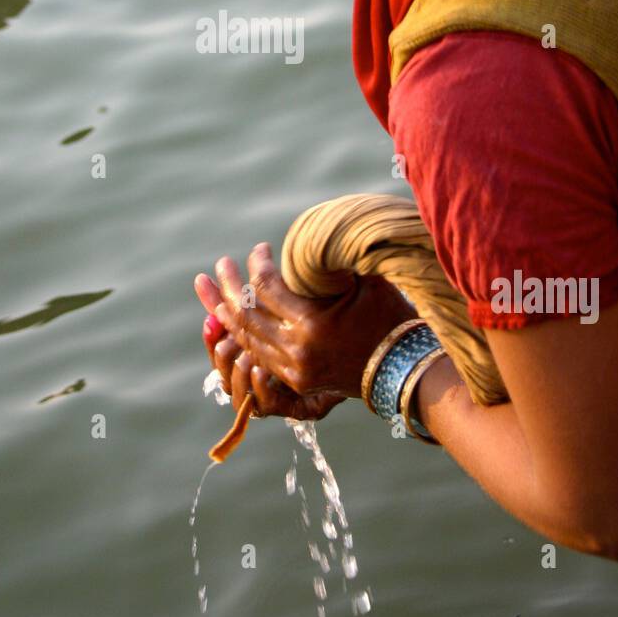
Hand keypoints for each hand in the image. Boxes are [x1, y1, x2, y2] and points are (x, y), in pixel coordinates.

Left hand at [195, 241, 415, 412]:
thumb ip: (331, 261)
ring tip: (214, 290)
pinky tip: (232, 320)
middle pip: (248, 313)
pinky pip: (259, 355)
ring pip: (247, 337)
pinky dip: (242, 335)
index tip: (258, 249)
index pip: (267, 288)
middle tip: (222, 264)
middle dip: (230, 285)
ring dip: (228, 312)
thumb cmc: (387, 315)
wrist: (403, 367)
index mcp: (312, 323)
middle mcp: (297, 350)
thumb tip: (305, 235)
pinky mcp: (296, 381)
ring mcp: (294, 370)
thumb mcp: (364, 281)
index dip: (257, 264)